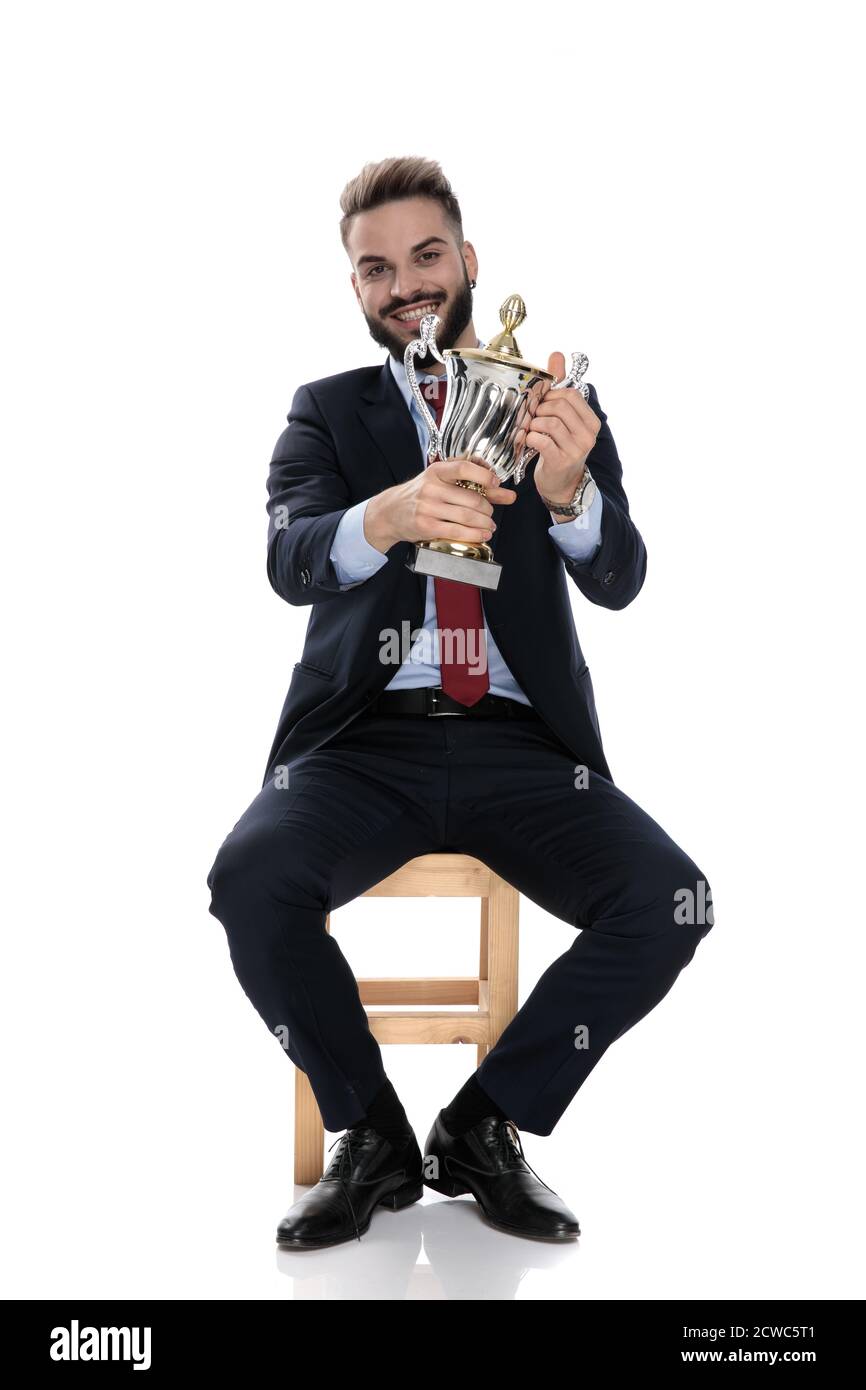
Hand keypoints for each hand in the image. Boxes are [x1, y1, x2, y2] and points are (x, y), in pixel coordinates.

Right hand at [364, 455, 516, 552]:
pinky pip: (457, 531)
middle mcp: (431, 487)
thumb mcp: (441, 482)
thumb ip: (472, 484)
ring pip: (467, 516)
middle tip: (490, 514)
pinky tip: (482, 535)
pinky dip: (474, 535)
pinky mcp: (426, 526)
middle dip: (488, 509)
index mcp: (436, 471)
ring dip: (484, 524)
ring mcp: (428, 507)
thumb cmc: (420, 495)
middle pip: (472, 498)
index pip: (464, 467)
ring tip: (489, 526)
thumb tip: (507, 493)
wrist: (390, 512)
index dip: (484, 475)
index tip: (495, 483)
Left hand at [516, 352, 600, 502]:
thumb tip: (557, 354)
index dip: (551, 396)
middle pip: (559, 406)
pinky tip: (528, 441)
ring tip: (530, 429)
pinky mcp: (561, 461)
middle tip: (532, 417)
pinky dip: (530, 438)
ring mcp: (576, 449)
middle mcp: (588, 434)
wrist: (561, 484)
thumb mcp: (563, 418)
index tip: (541, 405)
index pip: (571, 395)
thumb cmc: (559, 446)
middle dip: (540, 409)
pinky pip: (541, 440)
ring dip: (533, 424)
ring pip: (549, 422)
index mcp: (591, 421)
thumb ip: (560, 387)